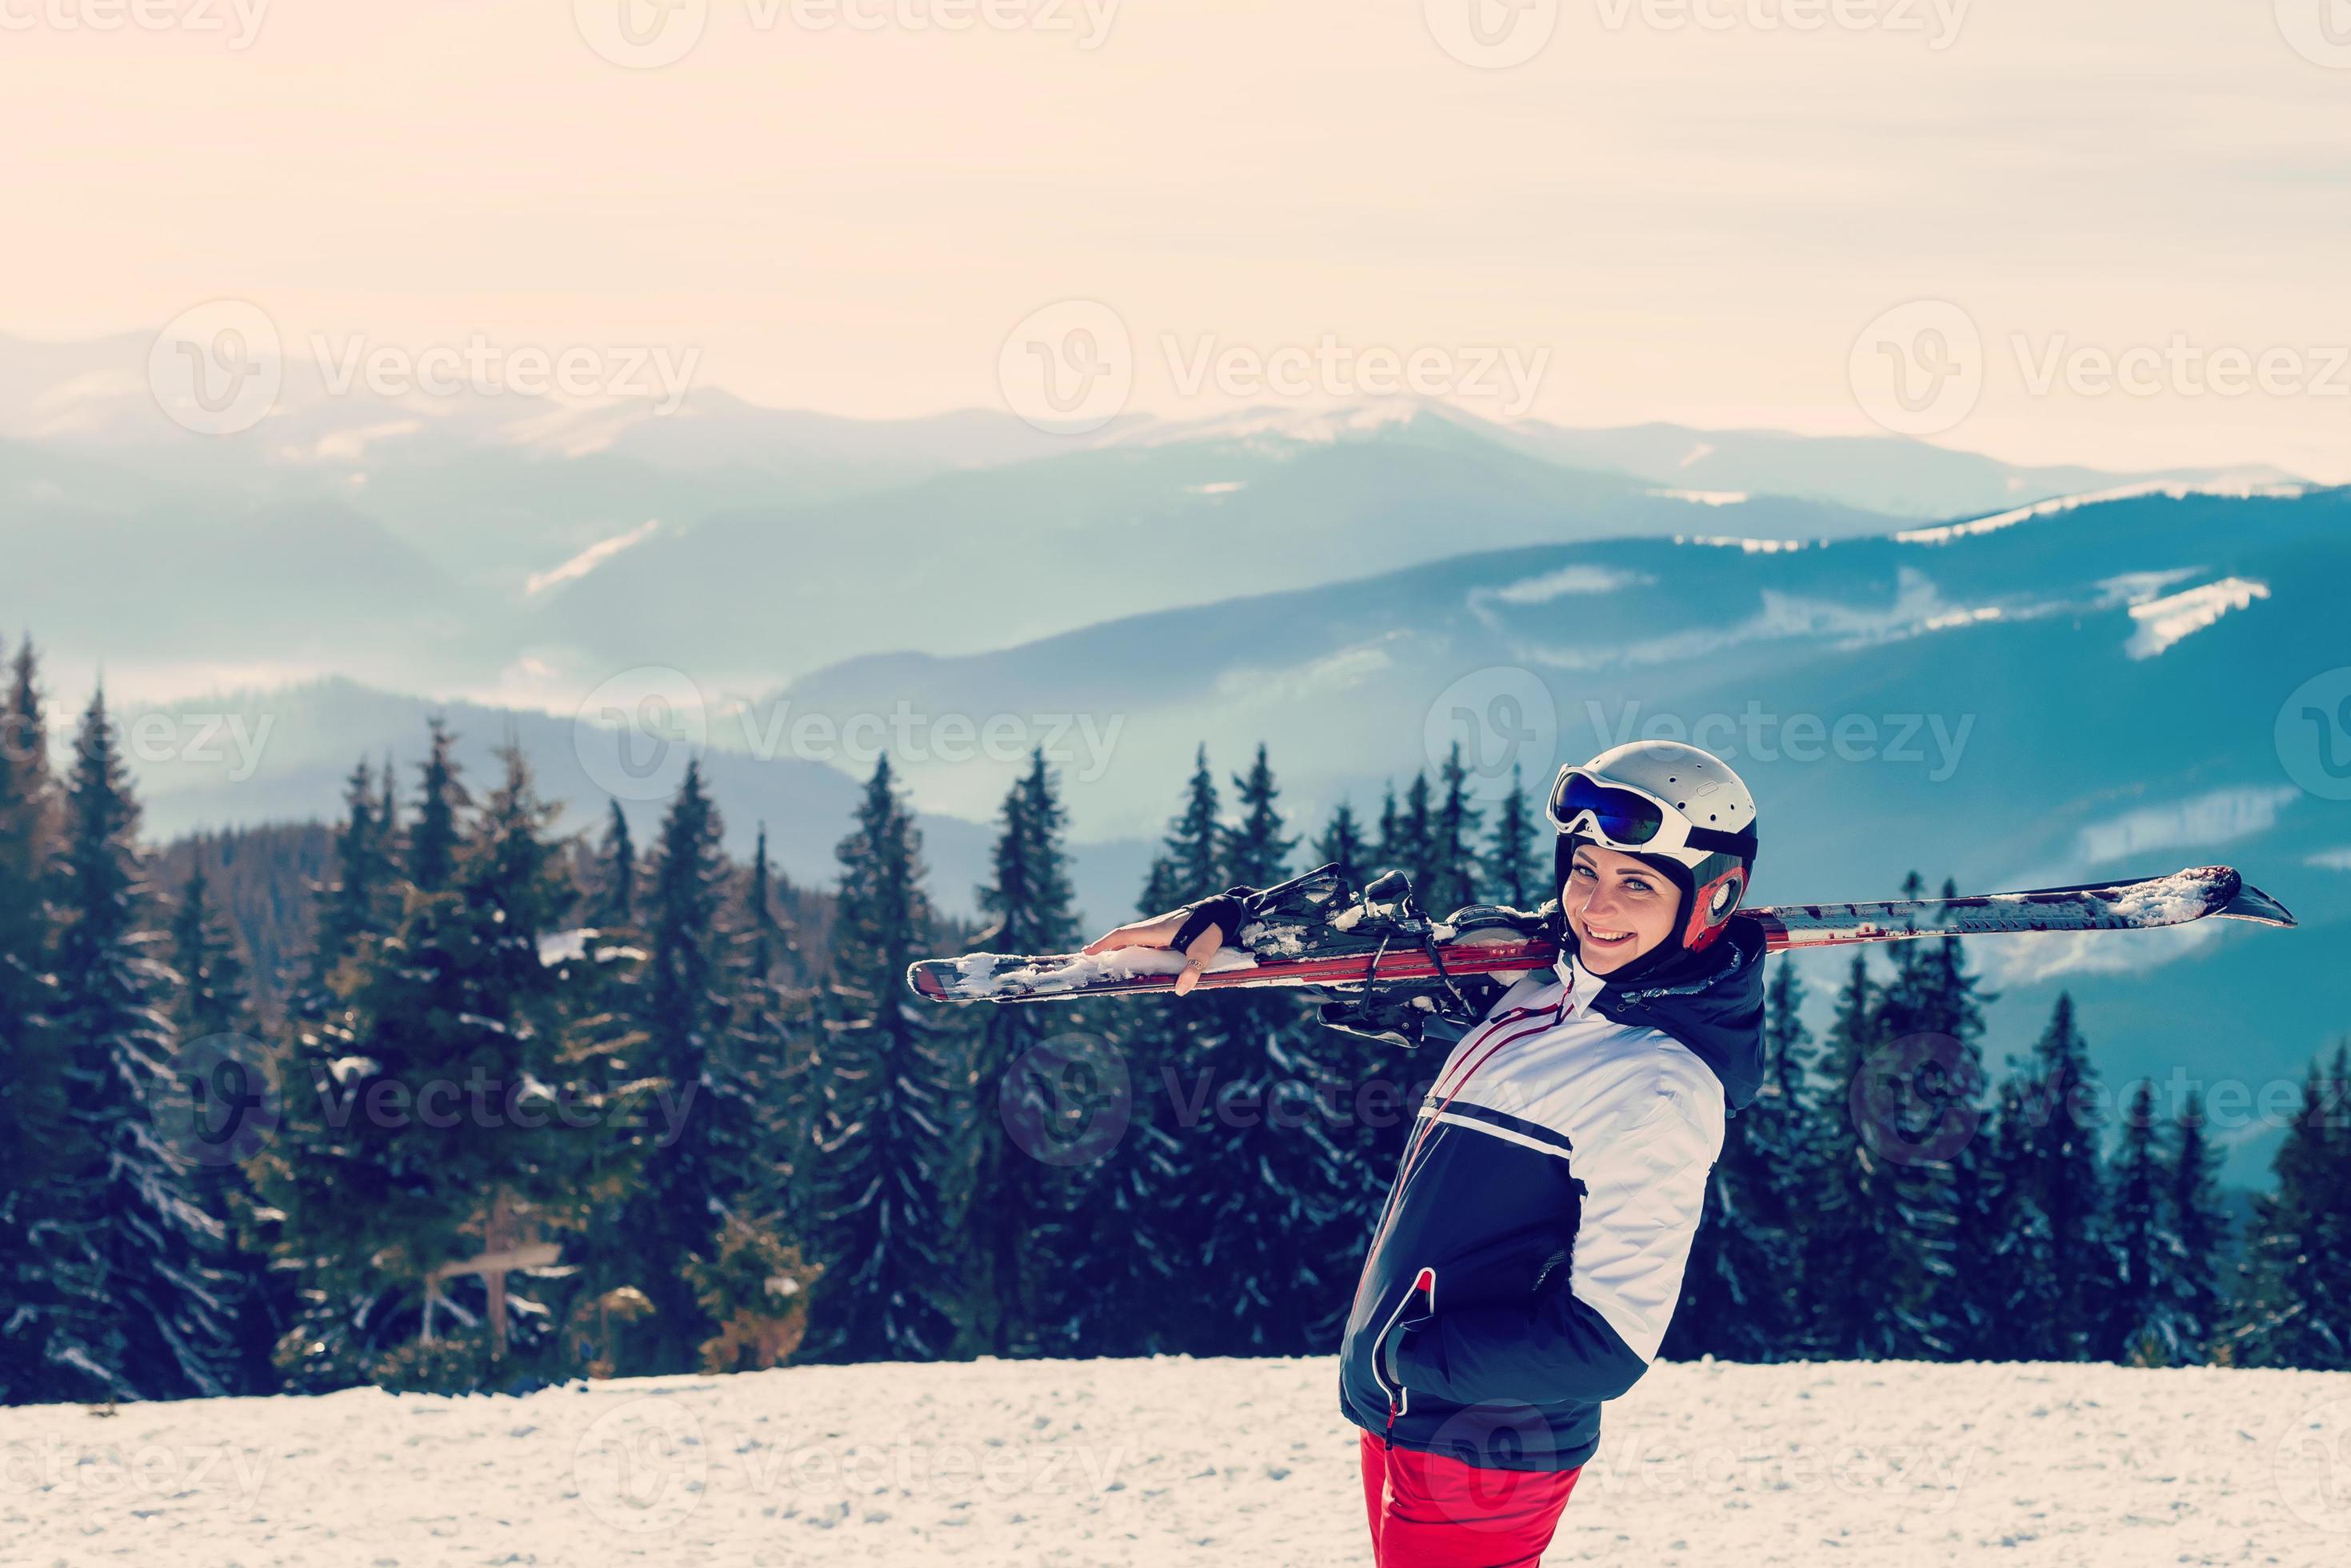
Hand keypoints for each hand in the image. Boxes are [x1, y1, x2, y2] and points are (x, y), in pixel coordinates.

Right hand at [1082, 904, 1228, 996]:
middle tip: (1088, 955)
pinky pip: (1141, 939)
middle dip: (1105, 945)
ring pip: (1131, 936)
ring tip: (1104, 956)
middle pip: (1123, 935)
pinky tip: (1130, 954)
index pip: (1123, 935)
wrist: (1221, 912)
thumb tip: (1180, 991)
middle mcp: (1153, 927)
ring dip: (1117, 945)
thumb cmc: (1210, 930)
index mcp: (1156, 930)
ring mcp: (1158, 929)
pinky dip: (1130, 945)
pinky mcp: (1165, 932)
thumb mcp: (1202, 952)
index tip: (1088, 951)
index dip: (1104, 943)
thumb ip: (1191, 971)